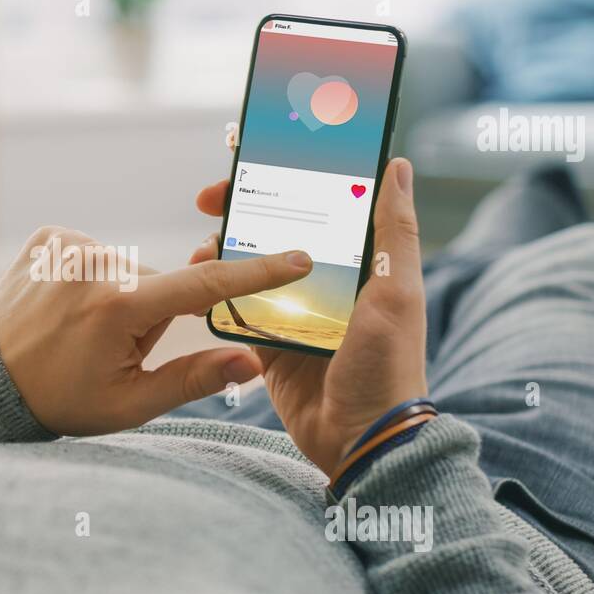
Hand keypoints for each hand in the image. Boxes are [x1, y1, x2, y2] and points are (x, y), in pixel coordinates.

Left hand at [0, 226, 312, 435]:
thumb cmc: (61, 398)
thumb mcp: (129, 403)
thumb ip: (194, 379)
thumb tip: (253, 363)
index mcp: (119, 307)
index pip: (206, 286)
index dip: (257, 274)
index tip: (298, 257)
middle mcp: (96, 265)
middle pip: (163, 283)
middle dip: (154, 314)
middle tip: (113, 350)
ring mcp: (69, 245)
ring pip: (131, 269)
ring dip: (123, 296)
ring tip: (82, 330)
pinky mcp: (50, 237)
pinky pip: (98, 254)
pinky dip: (94, 279)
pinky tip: (65, 307)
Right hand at [188, 158, 427, 475]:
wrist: (361, 440)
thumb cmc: (389, 366)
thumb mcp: (397, 292)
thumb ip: (396, 231)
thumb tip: (396, 166)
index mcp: (358, 262)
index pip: (320, 203)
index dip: (287, 175)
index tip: (254, 154)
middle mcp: (325, 280)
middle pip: (276, 228)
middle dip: (240, 206)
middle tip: (209, 197)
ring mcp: (293, 310)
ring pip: (248, 264)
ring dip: (221, 249)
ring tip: (200, 248)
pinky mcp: (269, 342)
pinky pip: (236, 309)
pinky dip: (214, 293)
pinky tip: (196, 281)